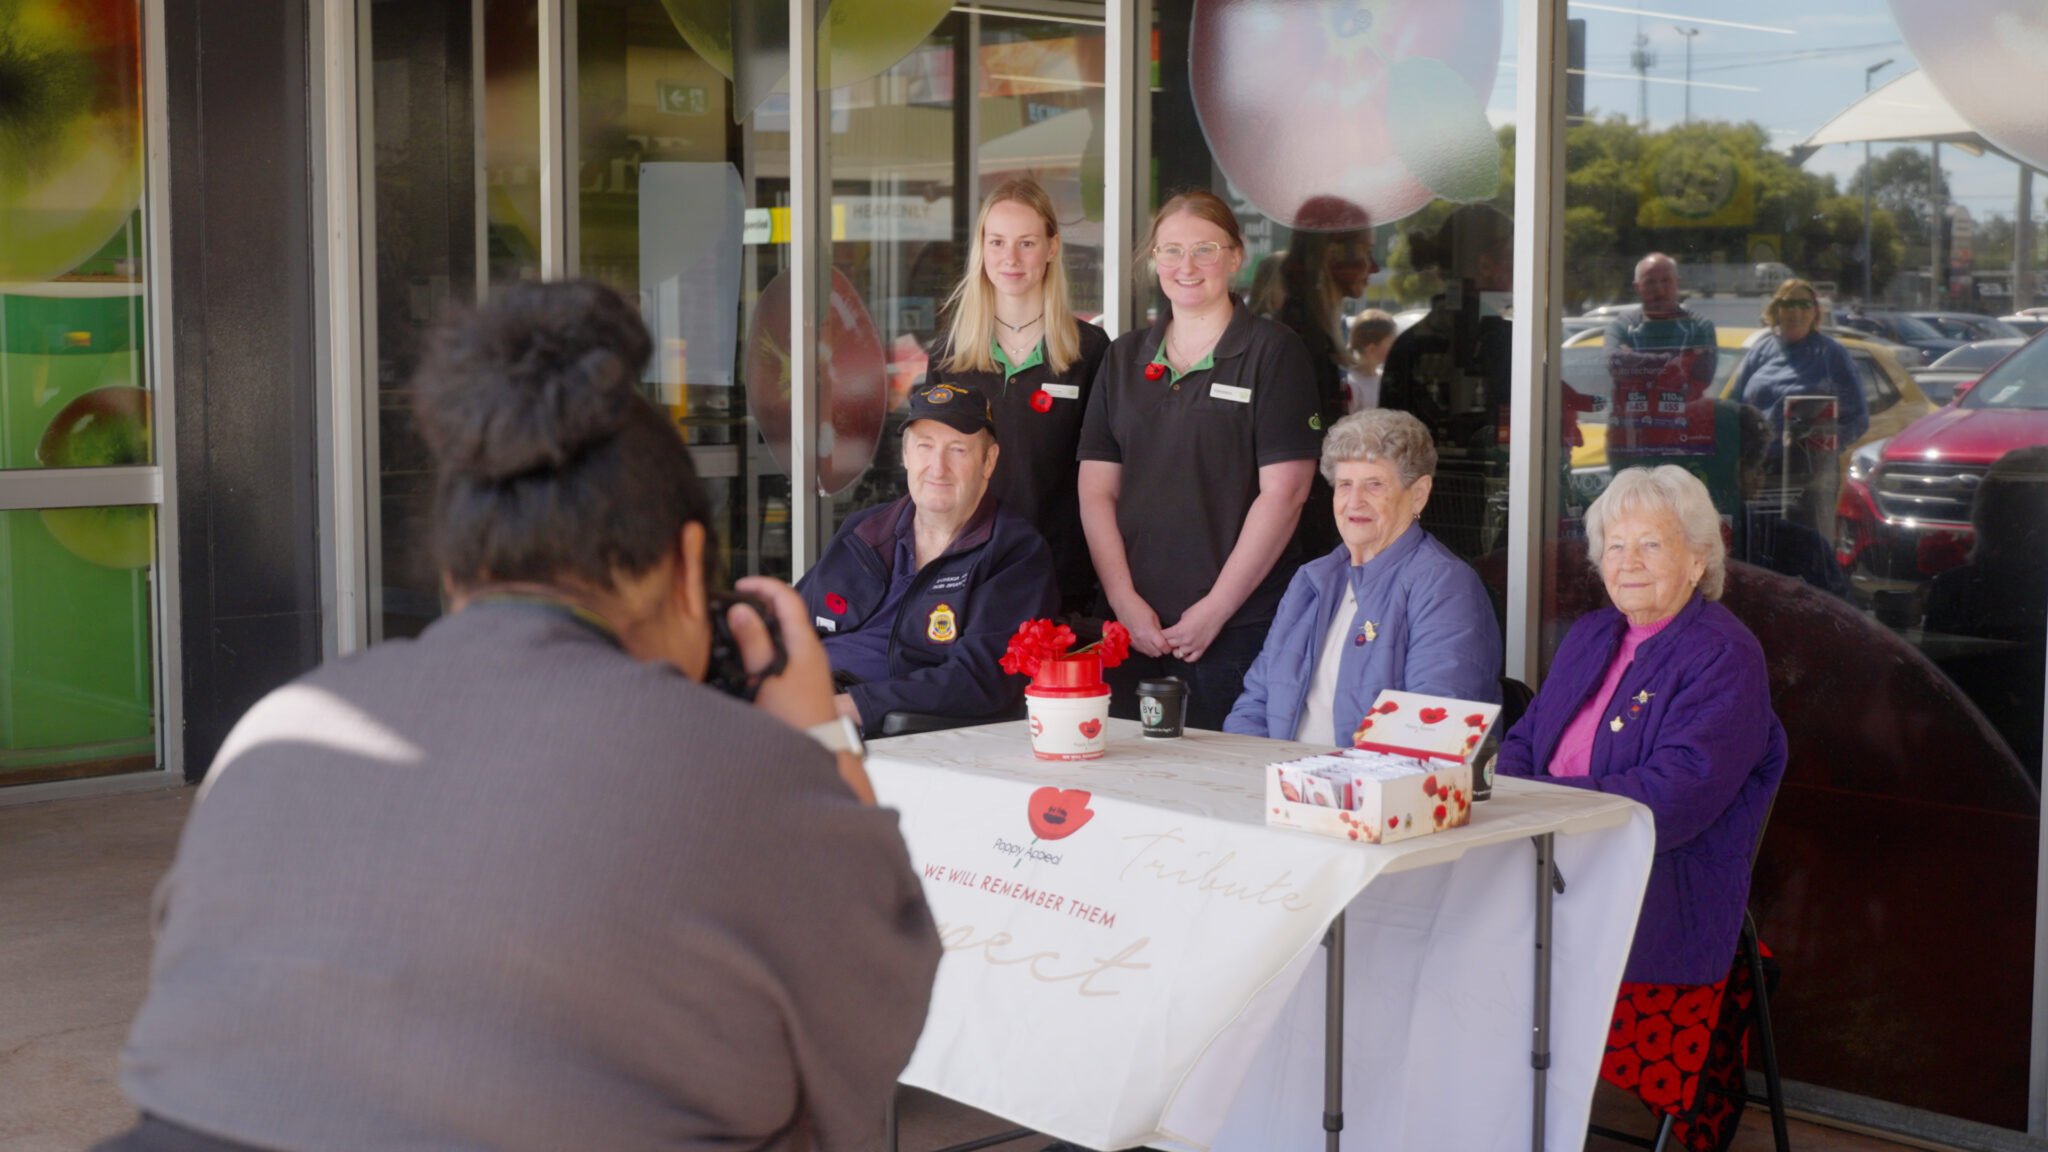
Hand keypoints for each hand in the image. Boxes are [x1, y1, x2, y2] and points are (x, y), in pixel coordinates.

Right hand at [730, 578, 874, 802]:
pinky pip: (783, 651)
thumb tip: (740, 610)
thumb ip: (754, 642)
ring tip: (736, 629)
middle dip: (759, 604)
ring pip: (783, 633)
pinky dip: (765, 646)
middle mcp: (809, 649)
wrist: (818, 750)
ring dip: (761, 626)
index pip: (787, 596)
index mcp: (803, 642)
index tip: (740, 585)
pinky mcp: (802, 680)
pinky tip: (748, 658)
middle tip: (733, 606)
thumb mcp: (766, 675)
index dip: (763, 585)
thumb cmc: (796, 720)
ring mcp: (807, 665)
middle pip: (785, 613)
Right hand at [1109, 593, 1168, 657]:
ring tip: (1155, 643)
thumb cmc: (1137, 607)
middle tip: (1164, 643)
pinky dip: (1147, 649)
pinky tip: (1147, 642)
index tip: (1170, 646)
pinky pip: (1142, 651)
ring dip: (1154, 650)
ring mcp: (1135, 642)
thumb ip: (1159, 629)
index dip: (1168, 648)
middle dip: (1162, 650)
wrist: (1123, 605)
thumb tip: (1164, 638)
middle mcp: (1141, 639)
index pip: (1162, 647)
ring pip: (1149, 654)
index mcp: (1148, 631)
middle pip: (1156, 653)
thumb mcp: (1154, 616)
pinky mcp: (1130, 643)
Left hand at [1160, 596, 1228, 663]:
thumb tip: (1174, 632)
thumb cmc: (1201, 609)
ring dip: (1176, 649)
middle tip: (1168, 639)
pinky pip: (1191, 659)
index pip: (1163, 637)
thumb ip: (1178, 626)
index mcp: (1179, 630)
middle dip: (1167, 642)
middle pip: (1169, 646)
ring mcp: (1194, 645)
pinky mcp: (1202, 648)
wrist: (1216, 610)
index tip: (1161, 634)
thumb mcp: (1184, 616)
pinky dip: (1186, 657)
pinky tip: (1186, 652)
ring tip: (1177, 644)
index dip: (1161, 635)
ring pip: (1178, 654)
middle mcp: (1185, 640)